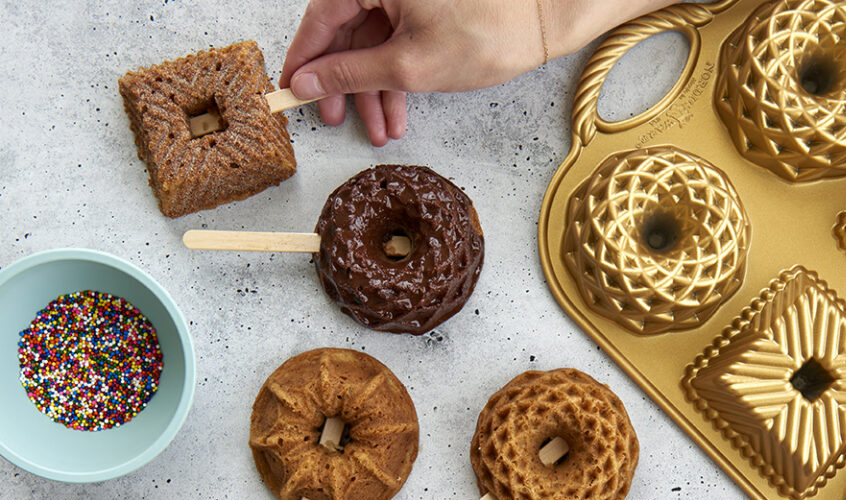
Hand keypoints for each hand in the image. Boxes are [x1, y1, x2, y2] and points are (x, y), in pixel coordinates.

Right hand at [280, 0, 670, 144]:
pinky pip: (397, 40)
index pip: (321, 16)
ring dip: (374, 89)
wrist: (544, 20)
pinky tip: (399, 113)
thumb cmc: (487, 33)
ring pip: (373, 41)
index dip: (305, 60)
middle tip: (336, 121)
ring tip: (381, 130)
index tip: (292, 93)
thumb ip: (350, 73)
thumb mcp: (408, 64)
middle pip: (346, 31)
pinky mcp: (427, 5)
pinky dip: (396, 77)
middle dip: (345, 83)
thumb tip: (308, 83)